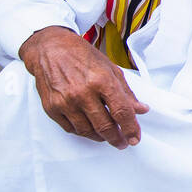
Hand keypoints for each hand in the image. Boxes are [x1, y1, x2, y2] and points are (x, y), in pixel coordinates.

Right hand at [19, 26, 149, 148]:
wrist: (50, 49)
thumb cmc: (81, 56)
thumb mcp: (110, 68)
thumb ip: (126, 92)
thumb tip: (141, 110)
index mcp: (101, 80)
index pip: (122, 112)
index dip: (131, 128)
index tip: (134, 138)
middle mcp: (83, 93)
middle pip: (105, 126)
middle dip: (117, 138)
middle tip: (122, 142)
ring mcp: (65, 102)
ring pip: (87, 131)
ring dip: (100, 137)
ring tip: (107, 136)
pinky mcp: (52, 108)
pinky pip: (71, 128)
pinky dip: (83, 132)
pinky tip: (90, 129)